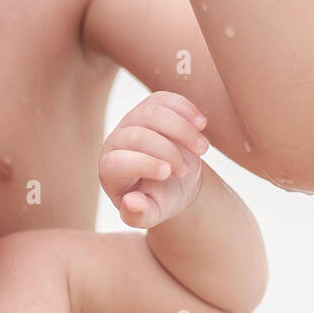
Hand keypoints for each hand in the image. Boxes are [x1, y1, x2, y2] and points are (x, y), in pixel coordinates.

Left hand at [99, 91, 209, 228]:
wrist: (176, 181)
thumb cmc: (160, 200)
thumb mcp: (152, 213)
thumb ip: (139, 214)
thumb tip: (130, 203)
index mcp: (110, 170)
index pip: (118, 162)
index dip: (143, 164)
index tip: (168, 173)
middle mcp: (116, 141)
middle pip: (137, 135)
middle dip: (166, 150)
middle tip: (185, 170)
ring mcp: (132, 120)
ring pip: (152, 111)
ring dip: (181, 129)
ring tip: (203, 149)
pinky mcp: (150, 106)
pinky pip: (164, 98)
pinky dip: (185, 108)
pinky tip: (202, 124)